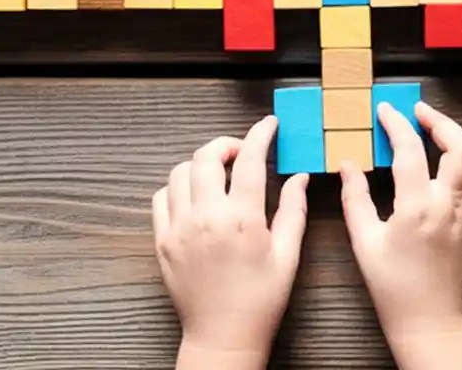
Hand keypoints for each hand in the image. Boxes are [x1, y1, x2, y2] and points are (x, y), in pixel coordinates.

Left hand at [151, 117, 309, 369]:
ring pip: (180, 172)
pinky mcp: (162, 241)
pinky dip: (176, 186)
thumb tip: (300, 178)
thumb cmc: (260, 300)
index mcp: (242, 220)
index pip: (249, 159)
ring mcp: (179, 228)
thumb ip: (293, 211)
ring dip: (200, 163)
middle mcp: (206, 218)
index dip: (260, 134)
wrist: (223, 335)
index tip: (268, 126)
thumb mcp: (288, 255)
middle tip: (241, 151)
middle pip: (206, 156)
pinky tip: (193, 195)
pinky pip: (161, 197)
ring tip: (217, 173)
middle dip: (226, 144)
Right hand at [340, 102, 461, 369]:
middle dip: (440, 121)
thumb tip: (347, 165)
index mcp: (417, 209)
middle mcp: (451, 207)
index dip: (396, 124)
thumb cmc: (393, 285)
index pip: (409, 150)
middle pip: (458, 146)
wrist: (430, 320)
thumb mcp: (364, 241)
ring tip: (446, 134)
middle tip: (421, 113)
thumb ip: (355, 198)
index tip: (386, 111)